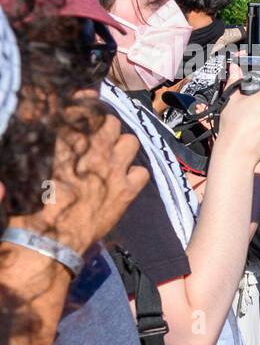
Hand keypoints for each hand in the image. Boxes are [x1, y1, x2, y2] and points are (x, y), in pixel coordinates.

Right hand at [11, 104, 148, 253]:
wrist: (49, 237)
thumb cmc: (31, 203)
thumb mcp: (32, 164)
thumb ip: (45, 143)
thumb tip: (52, 130)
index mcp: (65, 141)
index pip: (81, 110)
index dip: (84, 106)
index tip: (84, 107)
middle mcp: (93, 150)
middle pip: (110, 122)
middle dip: (105, 128)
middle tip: (99, 139)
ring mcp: (113, 169)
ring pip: (131, 140)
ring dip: (122, 146)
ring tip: (113, 156)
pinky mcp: (126, 190)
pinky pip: (143, 171)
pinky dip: (135, 173)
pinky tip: (124, 179)